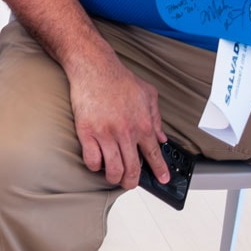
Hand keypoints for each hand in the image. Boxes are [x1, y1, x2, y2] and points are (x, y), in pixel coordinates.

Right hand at [65, 53, 166, 189]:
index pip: (154, 155)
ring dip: (114, 178)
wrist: (94, 68)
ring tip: (113, 176)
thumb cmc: (119, 79)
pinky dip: (95, 166)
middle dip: (132, 181)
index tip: (163, 179)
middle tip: (130, 183)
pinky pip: (92, 159)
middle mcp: (126, 132)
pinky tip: (96, 162)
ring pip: (113, 169)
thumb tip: (162, 137)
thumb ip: (156, 118)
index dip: (160, 170)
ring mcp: (106, 134)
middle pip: (132, 168)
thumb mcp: (148, 95)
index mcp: (143, 124)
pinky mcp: (87, 132)